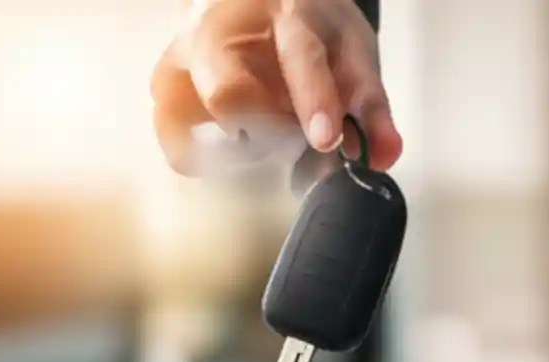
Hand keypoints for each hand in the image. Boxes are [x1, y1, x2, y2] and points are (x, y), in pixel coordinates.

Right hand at [152, 0, 401, 179]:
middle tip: (290, 142)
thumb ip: (370, 106)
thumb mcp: (350, 52)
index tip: (328, 139)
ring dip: (234, 151)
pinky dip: (209, 159)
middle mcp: (220, 31)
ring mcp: (184, 60)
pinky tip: (237, 146)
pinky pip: (179, 144)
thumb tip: (382, 157)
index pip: (299, 58)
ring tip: (263, 137)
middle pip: (227, 95)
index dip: (315, 101)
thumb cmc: (308, 29)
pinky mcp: (166, 90)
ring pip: (191, 124)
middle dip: (265, 135)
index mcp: (285, 14)